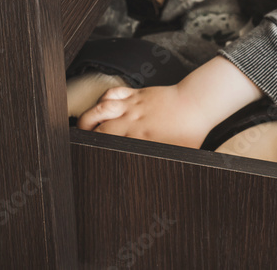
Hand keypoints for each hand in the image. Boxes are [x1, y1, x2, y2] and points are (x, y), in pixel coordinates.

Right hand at [76, 56, 265, 148]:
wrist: (196, 104)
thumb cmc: (188, 132)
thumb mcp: (174, 155)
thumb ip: (158, 163)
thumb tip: (149, 183)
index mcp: (139, 138)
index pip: (107, 146)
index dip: (94, 153)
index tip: (87, 159)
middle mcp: (132, 121)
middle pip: (99, 129)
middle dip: (85, 139)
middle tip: (80, 148)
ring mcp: (132, 105)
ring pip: (101, 108)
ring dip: (88, 118)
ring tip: (83, 128)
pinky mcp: (136, 94)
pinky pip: (113, 93)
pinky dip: (103, 99)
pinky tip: (101, 108)